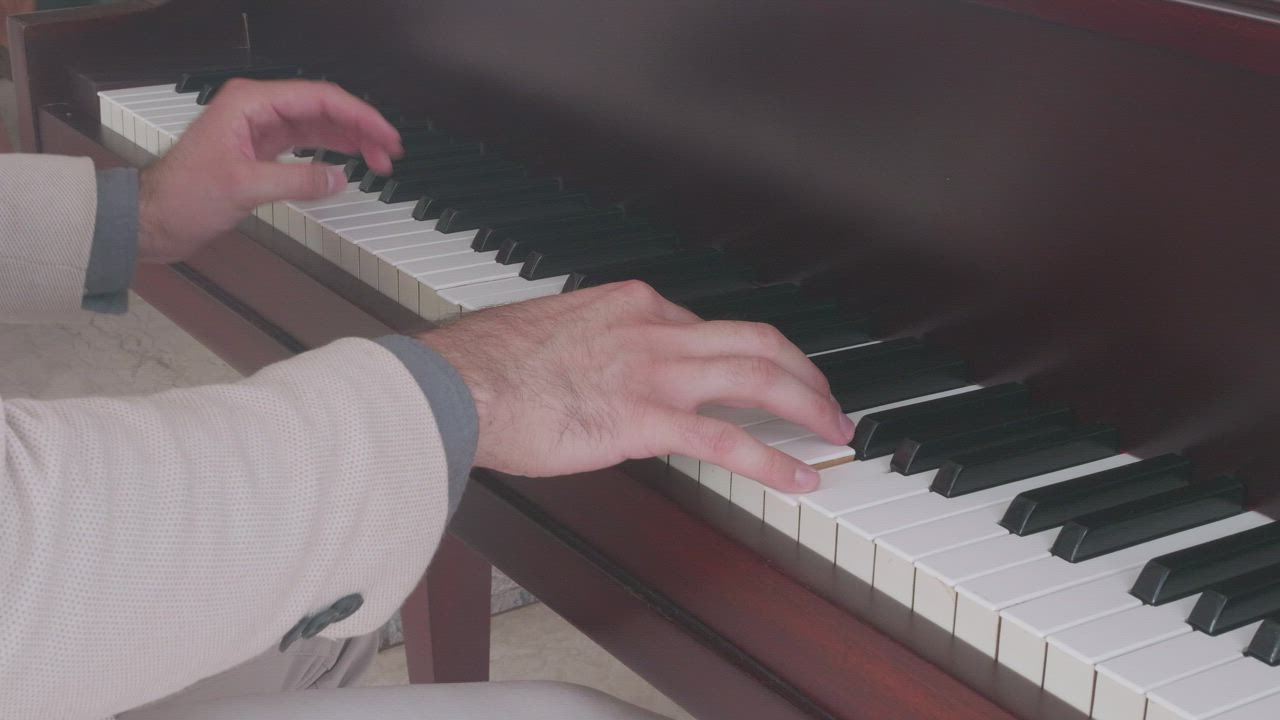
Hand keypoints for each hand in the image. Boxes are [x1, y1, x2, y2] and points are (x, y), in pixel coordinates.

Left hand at [137, 79, 402, 262]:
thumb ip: (296, 180)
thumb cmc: (180, 196)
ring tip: (379, 160)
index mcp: (249, 103)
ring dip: (350, 140)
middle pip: (323, 109)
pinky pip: (306, 144)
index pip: (318, 98)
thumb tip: (338, 178)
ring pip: (318, 126)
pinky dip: (331, 153)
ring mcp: (259, 129)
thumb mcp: (243, 188)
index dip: (359, 116)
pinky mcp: (261, 152)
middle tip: (389, 152)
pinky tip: (349, 163)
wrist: (152, 219)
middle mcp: (256, 109)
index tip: (385, 136)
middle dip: (360, 129)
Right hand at [419, 281, 853, 491]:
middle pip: (755, 340)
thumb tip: (600, 371)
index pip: (708, 326)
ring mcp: (655, 371)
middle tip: (824, 398)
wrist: (458, 384)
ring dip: (806, 405)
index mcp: (630, 303)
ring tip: (833, 430)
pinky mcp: (647, 418)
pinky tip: (800, 477)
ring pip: (759, 379)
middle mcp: (654, 327)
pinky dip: (774, 458)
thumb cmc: (487, 366)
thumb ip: (592, 346)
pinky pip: (730, 440)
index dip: (743, 356)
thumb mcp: (551, 334)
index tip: (755, 376)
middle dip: (802, 370)